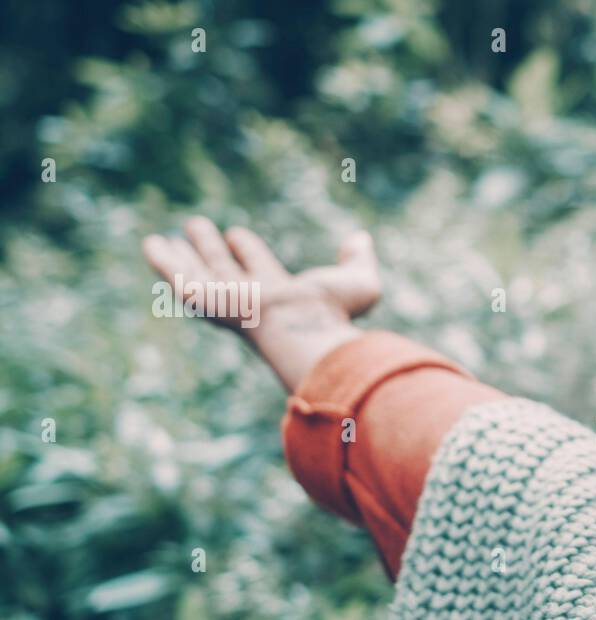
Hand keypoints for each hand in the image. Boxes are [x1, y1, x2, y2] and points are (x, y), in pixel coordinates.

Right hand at [142, 218, 381, 390]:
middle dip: (211, 251)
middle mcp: (253, 300)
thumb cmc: (336, 315)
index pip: (259, 270)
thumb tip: (361, 238)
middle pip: (225, 271)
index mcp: (282, 296)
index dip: (248, 252)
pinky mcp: (208, 302)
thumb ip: (359, 260)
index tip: (236, 236)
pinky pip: (180, 280)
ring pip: (201, 273)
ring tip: (166, 237)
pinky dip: (163, 263)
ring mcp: (229, 301)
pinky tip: (150, 244)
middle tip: (197, 227)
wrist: (309, 331)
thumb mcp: (359, 284)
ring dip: (184, 255)